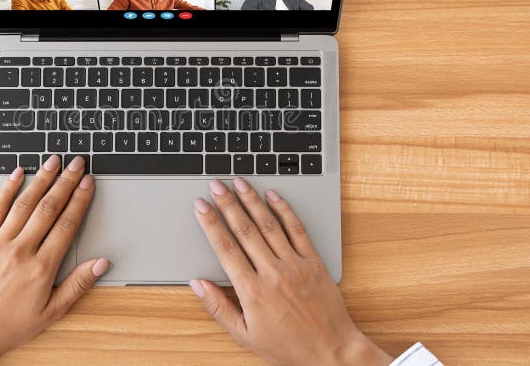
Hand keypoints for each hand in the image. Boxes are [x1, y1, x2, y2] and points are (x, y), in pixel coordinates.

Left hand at [0, 156, 108, 364]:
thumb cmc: (9, 324)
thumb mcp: (51, 311)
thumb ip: (78, 284)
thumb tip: (101, 263)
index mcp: (42, 268)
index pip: (67, 224)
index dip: (80, 200)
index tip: (88, 183)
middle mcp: (21, 251)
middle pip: (48, 208)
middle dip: (65, 182)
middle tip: (76, 163)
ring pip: (24, 203)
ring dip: (41, 179)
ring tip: (53, 161)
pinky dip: (8, 189)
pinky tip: (18, 174)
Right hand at [191, 178, 392, 365]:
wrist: (332, 352)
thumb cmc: (288, 348)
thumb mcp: (245, 335)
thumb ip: (218, 307)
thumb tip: (197, 284)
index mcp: (252, 291)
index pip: (225, 248)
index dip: (210, 223)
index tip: (200, 206)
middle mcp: (272, 273)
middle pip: (244, 229)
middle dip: (227, 203)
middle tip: (215, 185)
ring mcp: (295, 265)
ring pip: (269, 224)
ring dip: (251, 200)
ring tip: (239, 182)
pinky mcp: (314, 262)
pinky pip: (297, 230)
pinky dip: (284, 211)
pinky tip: (273, 196)